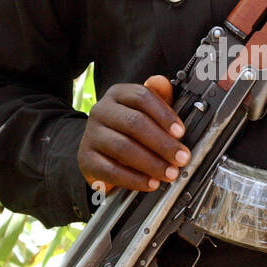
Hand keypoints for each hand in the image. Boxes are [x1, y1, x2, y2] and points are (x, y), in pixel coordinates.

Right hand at [77, 75, 188, 192]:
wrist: (99, 152)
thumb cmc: (128, 130)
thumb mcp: (145, 111)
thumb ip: (158, 98)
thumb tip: (162, 82)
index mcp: (118, 94)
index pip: (141, 97)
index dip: (164, 115)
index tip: (181, 132)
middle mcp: (101, 110)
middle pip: (134, 123)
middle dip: (162, 143)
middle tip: (181, 158)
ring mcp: (91, 134)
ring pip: (123, 147)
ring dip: (151, 163)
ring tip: (169, 173)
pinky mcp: (86, 159)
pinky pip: (111, 170)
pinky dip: (134, 179)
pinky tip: (150, 183)